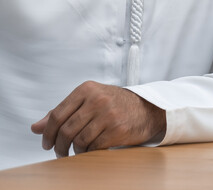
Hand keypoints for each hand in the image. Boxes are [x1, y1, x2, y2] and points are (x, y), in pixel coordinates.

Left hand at [31, 81, 165, 157]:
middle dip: (59, 146)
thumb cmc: (114, 105)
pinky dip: (88, 151)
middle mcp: (98, 99)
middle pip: (66, 130)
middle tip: (60, 152)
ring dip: (74, 150)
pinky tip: (90, 149)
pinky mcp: (118, 129)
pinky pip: (93, 146)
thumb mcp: (88, 101)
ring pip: (79, 140)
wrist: (147, 109)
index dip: (48, 133)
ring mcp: (109, 114)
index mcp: (87, 89)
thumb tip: (36, 128)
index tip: (46, 143)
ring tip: (76, 151)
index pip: (57, 115)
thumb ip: (62, 112)